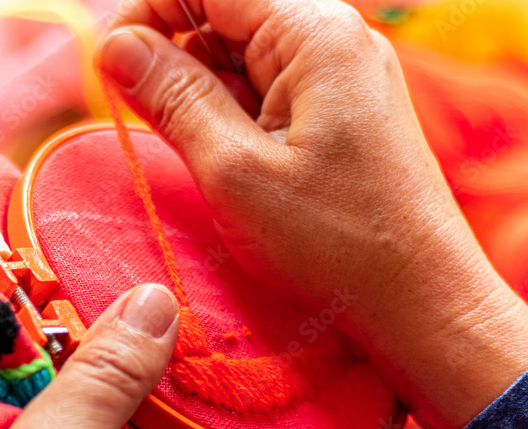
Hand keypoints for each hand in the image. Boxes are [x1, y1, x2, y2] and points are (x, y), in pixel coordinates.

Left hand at [0, 285, 178, 428]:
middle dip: (85, 329)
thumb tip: (151, 299)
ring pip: (83, 419)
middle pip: (38, 371)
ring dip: (127, 384)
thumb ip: (94, 382)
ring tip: (171, 323)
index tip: (50, 229)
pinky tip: (184, 409)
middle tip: (134, 269)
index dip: (8, 282)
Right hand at [99, 0, 527, 428]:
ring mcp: (338, 74)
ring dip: (194, 91)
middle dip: (168, 56)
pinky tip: (213, 155)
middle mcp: (332, 38)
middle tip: (136, 115)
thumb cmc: (336, 243)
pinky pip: (263, 90)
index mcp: (314, 33)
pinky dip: (226, 115)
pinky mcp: (337, 111)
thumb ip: (171, 97)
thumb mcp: (233, 170)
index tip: (107, 65)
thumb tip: (113, 46)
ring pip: (237, 55)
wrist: (420, 300)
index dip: (145, 15)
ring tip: (183, 148)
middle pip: (221, 15)